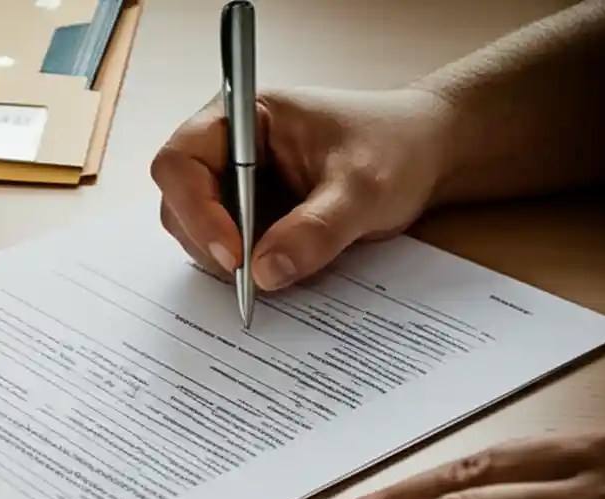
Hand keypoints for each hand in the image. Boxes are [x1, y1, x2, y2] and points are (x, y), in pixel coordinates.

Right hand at [150, 87, 451, 289]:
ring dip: (227, 258)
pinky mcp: (249, 214)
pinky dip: (245, 267)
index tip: (234, 254)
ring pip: (196, 231)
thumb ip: (316, 230)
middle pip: (179, 201)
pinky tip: (281, 268)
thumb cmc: (396, 148)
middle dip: (209, 241)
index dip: (195, 209)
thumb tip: (264, 274)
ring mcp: (234, 183)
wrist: (426, 155)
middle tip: (252, 276)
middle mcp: (226, 148)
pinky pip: (226, 247)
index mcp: (242, 117)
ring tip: (279, 267)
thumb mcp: (364, 188)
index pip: (181, 160)